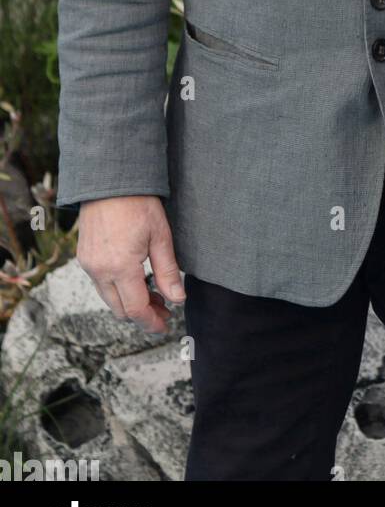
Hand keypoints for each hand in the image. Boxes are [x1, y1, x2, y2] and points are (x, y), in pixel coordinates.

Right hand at [76, 196, 184, 334]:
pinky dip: (118, 289)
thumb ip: (168, 271)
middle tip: (164, 308)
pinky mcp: (84, 257)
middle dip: (142, 314)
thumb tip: (177, 299)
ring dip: (129, 302)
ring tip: (153, 294)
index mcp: (121, 267)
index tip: (165, 326)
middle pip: (120, 309)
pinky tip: (135, 279)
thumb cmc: (138, 203)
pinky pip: (101, 284)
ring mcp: (88, 264)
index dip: (152, 321)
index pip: (136, 308)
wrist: (109, 180)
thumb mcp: (161, 236)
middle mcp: (99, 270)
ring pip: (109, 298)